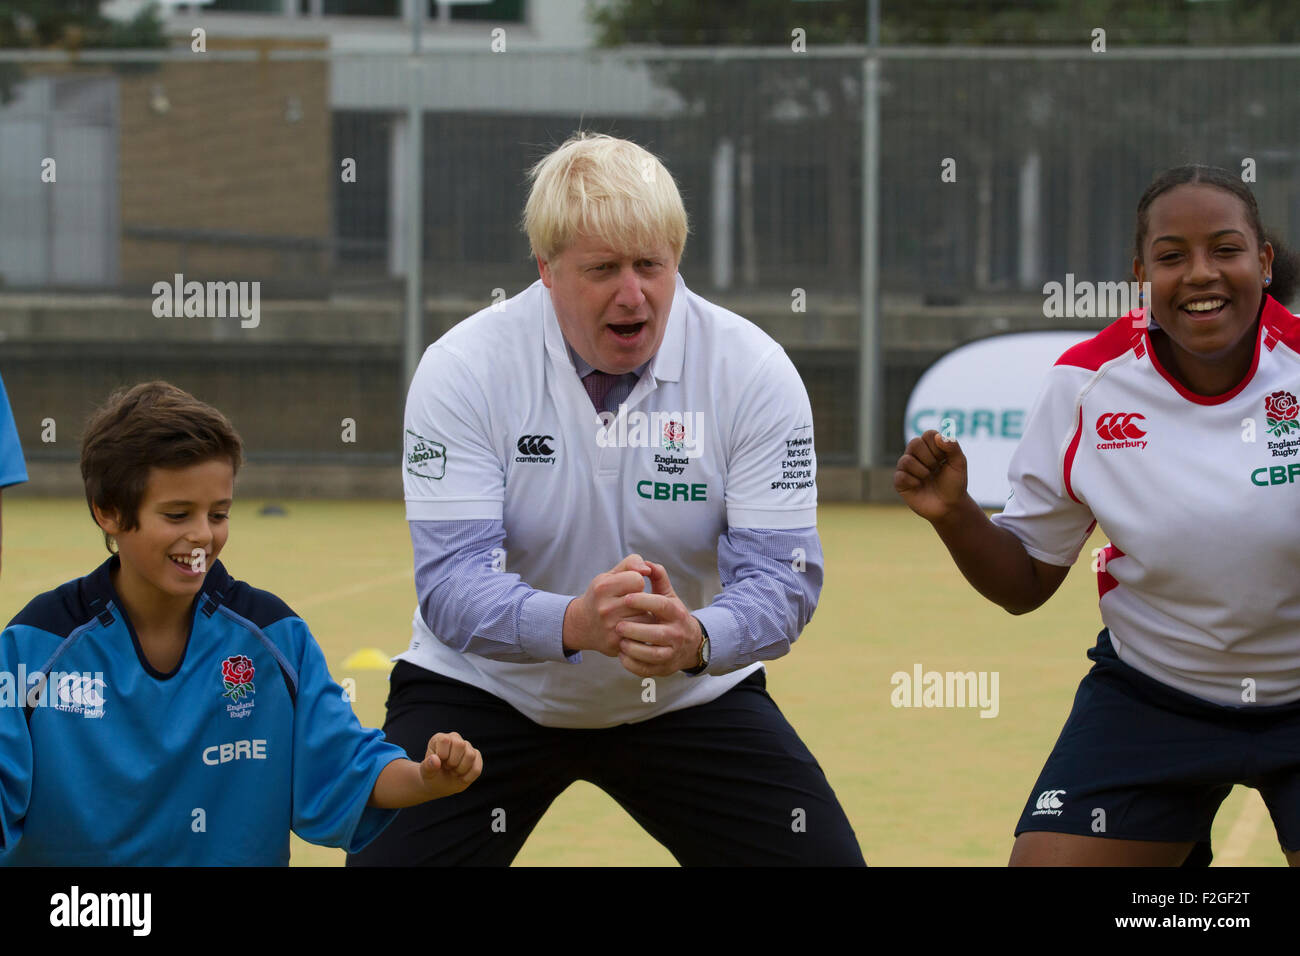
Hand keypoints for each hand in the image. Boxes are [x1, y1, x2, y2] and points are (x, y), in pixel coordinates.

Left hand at [418, 731, 482, 798]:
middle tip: (447, 768)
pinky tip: (461, 777)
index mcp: (440, 738)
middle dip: (453, 762)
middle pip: (460, 745)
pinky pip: (477, 768)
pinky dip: (468, 777)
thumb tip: (435, 760)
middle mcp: (455, 739)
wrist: (440, 785)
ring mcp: (467, 747)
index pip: (445, 740)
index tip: (438, 763)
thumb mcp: (426, 773)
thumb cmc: (432, 775)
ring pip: (470, 755)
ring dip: (461, 769)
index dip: (443, 755)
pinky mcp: (476, 756)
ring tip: (454, 772)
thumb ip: (428, 766)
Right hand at [562, 553, 654, 655]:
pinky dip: (642, 632)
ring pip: (647, 619)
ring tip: (634, 616)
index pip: (637, 580)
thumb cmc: (601, 596)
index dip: (637, 582)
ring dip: (645, 617)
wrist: (582, 625)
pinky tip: (634, 630)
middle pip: (644, 601)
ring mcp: (611, 628)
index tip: (629, 587)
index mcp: (603, 587)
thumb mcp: (610, 575)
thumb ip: (631, 563)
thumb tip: (648, 569)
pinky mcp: (617, 644)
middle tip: (632, 604)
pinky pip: (643, 636)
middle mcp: (605, 608)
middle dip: (642, 601)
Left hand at [615, 562, 703, 676]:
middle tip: (617, 625)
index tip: (626, 597)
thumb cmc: (671, 616)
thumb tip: (647, 563)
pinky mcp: (664, 668)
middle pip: (657, 633)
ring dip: (634, 648)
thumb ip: (658, 579)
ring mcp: (671, 653)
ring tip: (620, 641)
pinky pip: (648, 669)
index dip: (644, 601)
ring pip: (653, 654)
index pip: (662, 606)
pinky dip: (633, 664)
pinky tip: (622, 655)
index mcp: (676, 612)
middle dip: (636, 630)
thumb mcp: (668, 597)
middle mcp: (677, 633)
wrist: (690, 645)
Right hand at [894, 430, 969, 522]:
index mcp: (930, 447)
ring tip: (928, 478)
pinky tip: (919, 486)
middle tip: (935, 469)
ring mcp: (906, 468)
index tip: (944, 459)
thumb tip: (938, 437)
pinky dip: (914, 482)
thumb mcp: (959, 464)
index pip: (928, 434)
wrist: (949, 506)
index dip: (938, 447)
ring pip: (906, 460)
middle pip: (914, 443)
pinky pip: (900, 476)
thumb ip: (953, 446)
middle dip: (929, 459)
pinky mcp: (899, 482)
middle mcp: (916, 454)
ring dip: (922, 471)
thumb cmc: (954, 484)